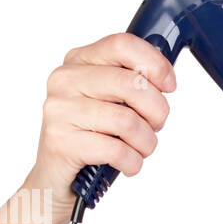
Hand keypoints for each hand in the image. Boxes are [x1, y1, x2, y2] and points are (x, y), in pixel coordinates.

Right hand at [23, 33, 176, 218]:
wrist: (54, 178)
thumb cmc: (89, 137)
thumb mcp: (108, 101)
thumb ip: (130, 83)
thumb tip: (165, 78)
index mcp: (79, 61)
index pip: (122, 45)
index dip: (155, 64)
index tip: (168, 85)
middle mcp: (65, 80)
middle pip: (132, 84)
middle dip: (157, 111)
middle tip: (155, 126)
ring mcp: (60, 110)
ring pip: (128, 121)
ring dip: (146, 142)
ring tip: (140, 149)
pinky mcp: (61, 141)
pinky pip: (116, 150)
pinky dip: (133, 162)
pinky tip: (128, 164)